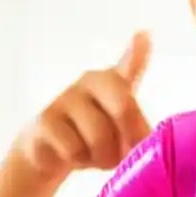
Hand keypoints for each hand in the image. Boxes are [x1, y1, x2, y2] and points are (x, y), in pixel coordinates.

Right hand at [14, 30, 153, 177]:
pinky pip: (72, 149)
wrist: (48, 153)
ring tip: (94, 156)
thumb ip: (140, 126)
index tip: (144, 35)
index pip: (128, 65)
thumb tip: (150, 123)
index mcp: (114, 82)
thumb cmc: (95, 139)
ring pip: (98, 138)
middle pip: (123, 108)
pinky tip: (71, 155)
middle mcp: (90, 82)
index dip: (137, 52)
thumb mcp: (122, 132)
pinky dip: (78, 161)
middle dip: (128, 140)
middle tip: (122, 155)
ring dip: (102, 158)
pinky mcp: (44, 120)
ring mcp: (65, 98)